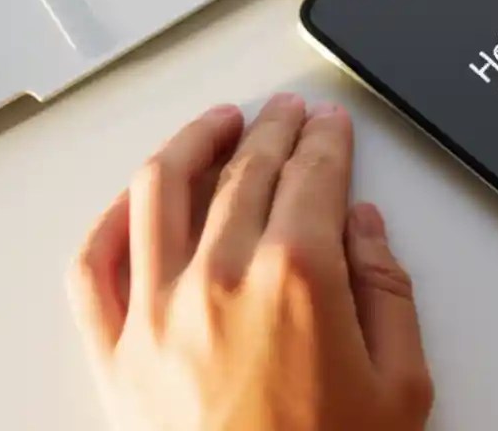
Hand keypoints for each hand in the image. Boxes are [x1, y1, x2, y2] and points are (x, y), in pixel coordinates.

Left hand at [67, 95, 432, 430]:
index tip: (332, 124)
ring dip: (194, 142)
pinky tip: (135, 199)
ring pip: (162, 189)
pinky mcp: (116, 351)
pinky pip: (94, 263)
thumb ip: (390, 290)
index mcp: (299, 280)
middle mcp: (221, 280)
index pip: (314, 175)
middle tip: (289, 113)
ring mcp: (158, 311)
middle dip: (275, 130)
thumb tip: (367, 228)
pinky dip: (111, 218)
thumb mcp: (403, 385)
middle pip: (247, 170)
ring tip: (217, 123)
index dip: (328, 139)